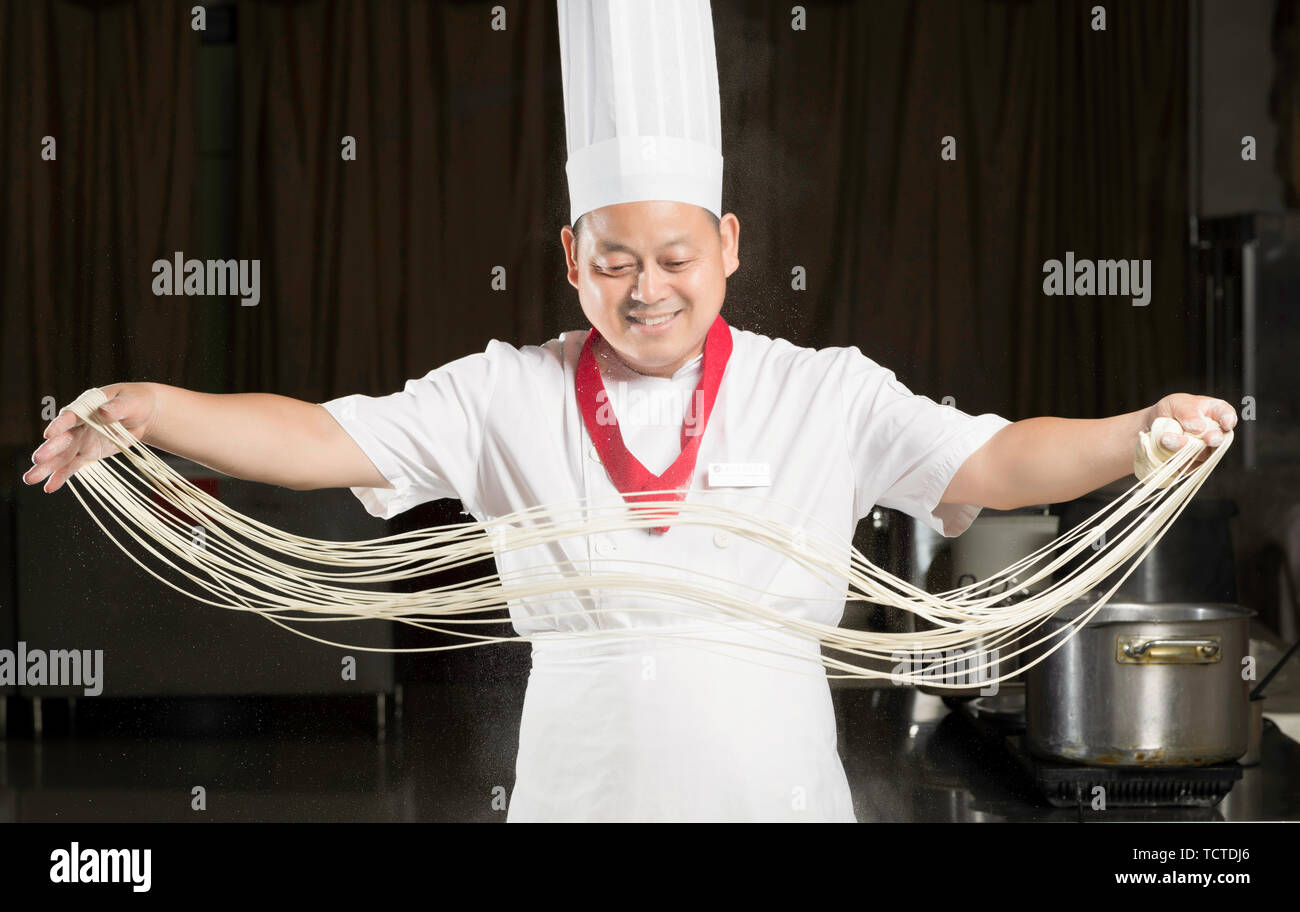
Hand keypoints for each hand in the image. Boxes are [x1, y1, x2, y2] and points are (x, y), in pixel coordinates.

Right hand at [22, 383, 159, 492]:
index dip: (60, 425)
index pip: (70, 416)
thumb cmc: (135, 402)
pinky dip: (61, 476)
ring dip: (47, 467)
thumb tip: (104, 411)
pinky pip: (73, 466)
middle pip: (62, 438)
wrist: (141, 414)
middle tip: (37, 460)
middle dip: (50, 449)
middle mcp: (78, 425)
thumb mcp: (130, 402)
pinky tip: (49, 487)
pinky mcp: (87, 453)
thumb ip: (117, 407)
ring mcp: (81, 440)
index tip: (49, 434)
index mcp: (85, 407)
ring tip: (30, 479)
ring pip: (62, 455)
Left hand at [1144, 393, 1236, 466]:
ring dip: (1184, 447)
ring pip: (1202, 453)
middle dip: (1214, 438)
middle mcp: (1215, 432)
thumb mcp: (1175, 403)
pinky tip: (1166, 451)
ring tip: (1165, 439)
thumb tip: (1199, 427)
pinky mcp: (1195, 463)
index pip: (1227, 415)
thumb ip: (1188, 412)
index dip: (1229, 419)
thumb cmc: (1171, 411)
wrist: (1153, 427)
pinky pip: (1190, 465)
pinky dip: (1178, 459)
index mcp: (1215, 412)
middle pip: (1219, 438)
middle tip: (1207, 438)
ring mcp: (1206, 449)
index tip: (1226, 424)